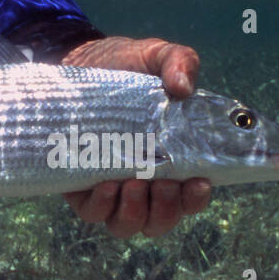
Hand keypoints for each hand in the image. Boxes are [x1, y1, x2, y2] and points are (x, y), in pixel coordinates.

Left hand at [60, 35, 211, 237]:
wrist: (79, 61)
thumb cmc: (126, 64)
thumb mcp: (156, 55)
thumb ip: (179, 62)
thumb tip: (184, 86)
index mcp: (172, 160)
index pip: (191, 196)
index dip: (196, 199)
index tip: (199, 182)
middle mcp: (144, 182)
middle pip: (160, 220)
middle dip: (165, 209)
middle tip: (162, 183)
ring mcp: (111, 188)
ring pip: (127, 224)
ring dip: (134, 213)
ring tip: (132, 185)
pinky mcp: (80, 186)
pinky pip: (92, 213)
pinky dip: (101, 206)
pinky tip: (105, 185)